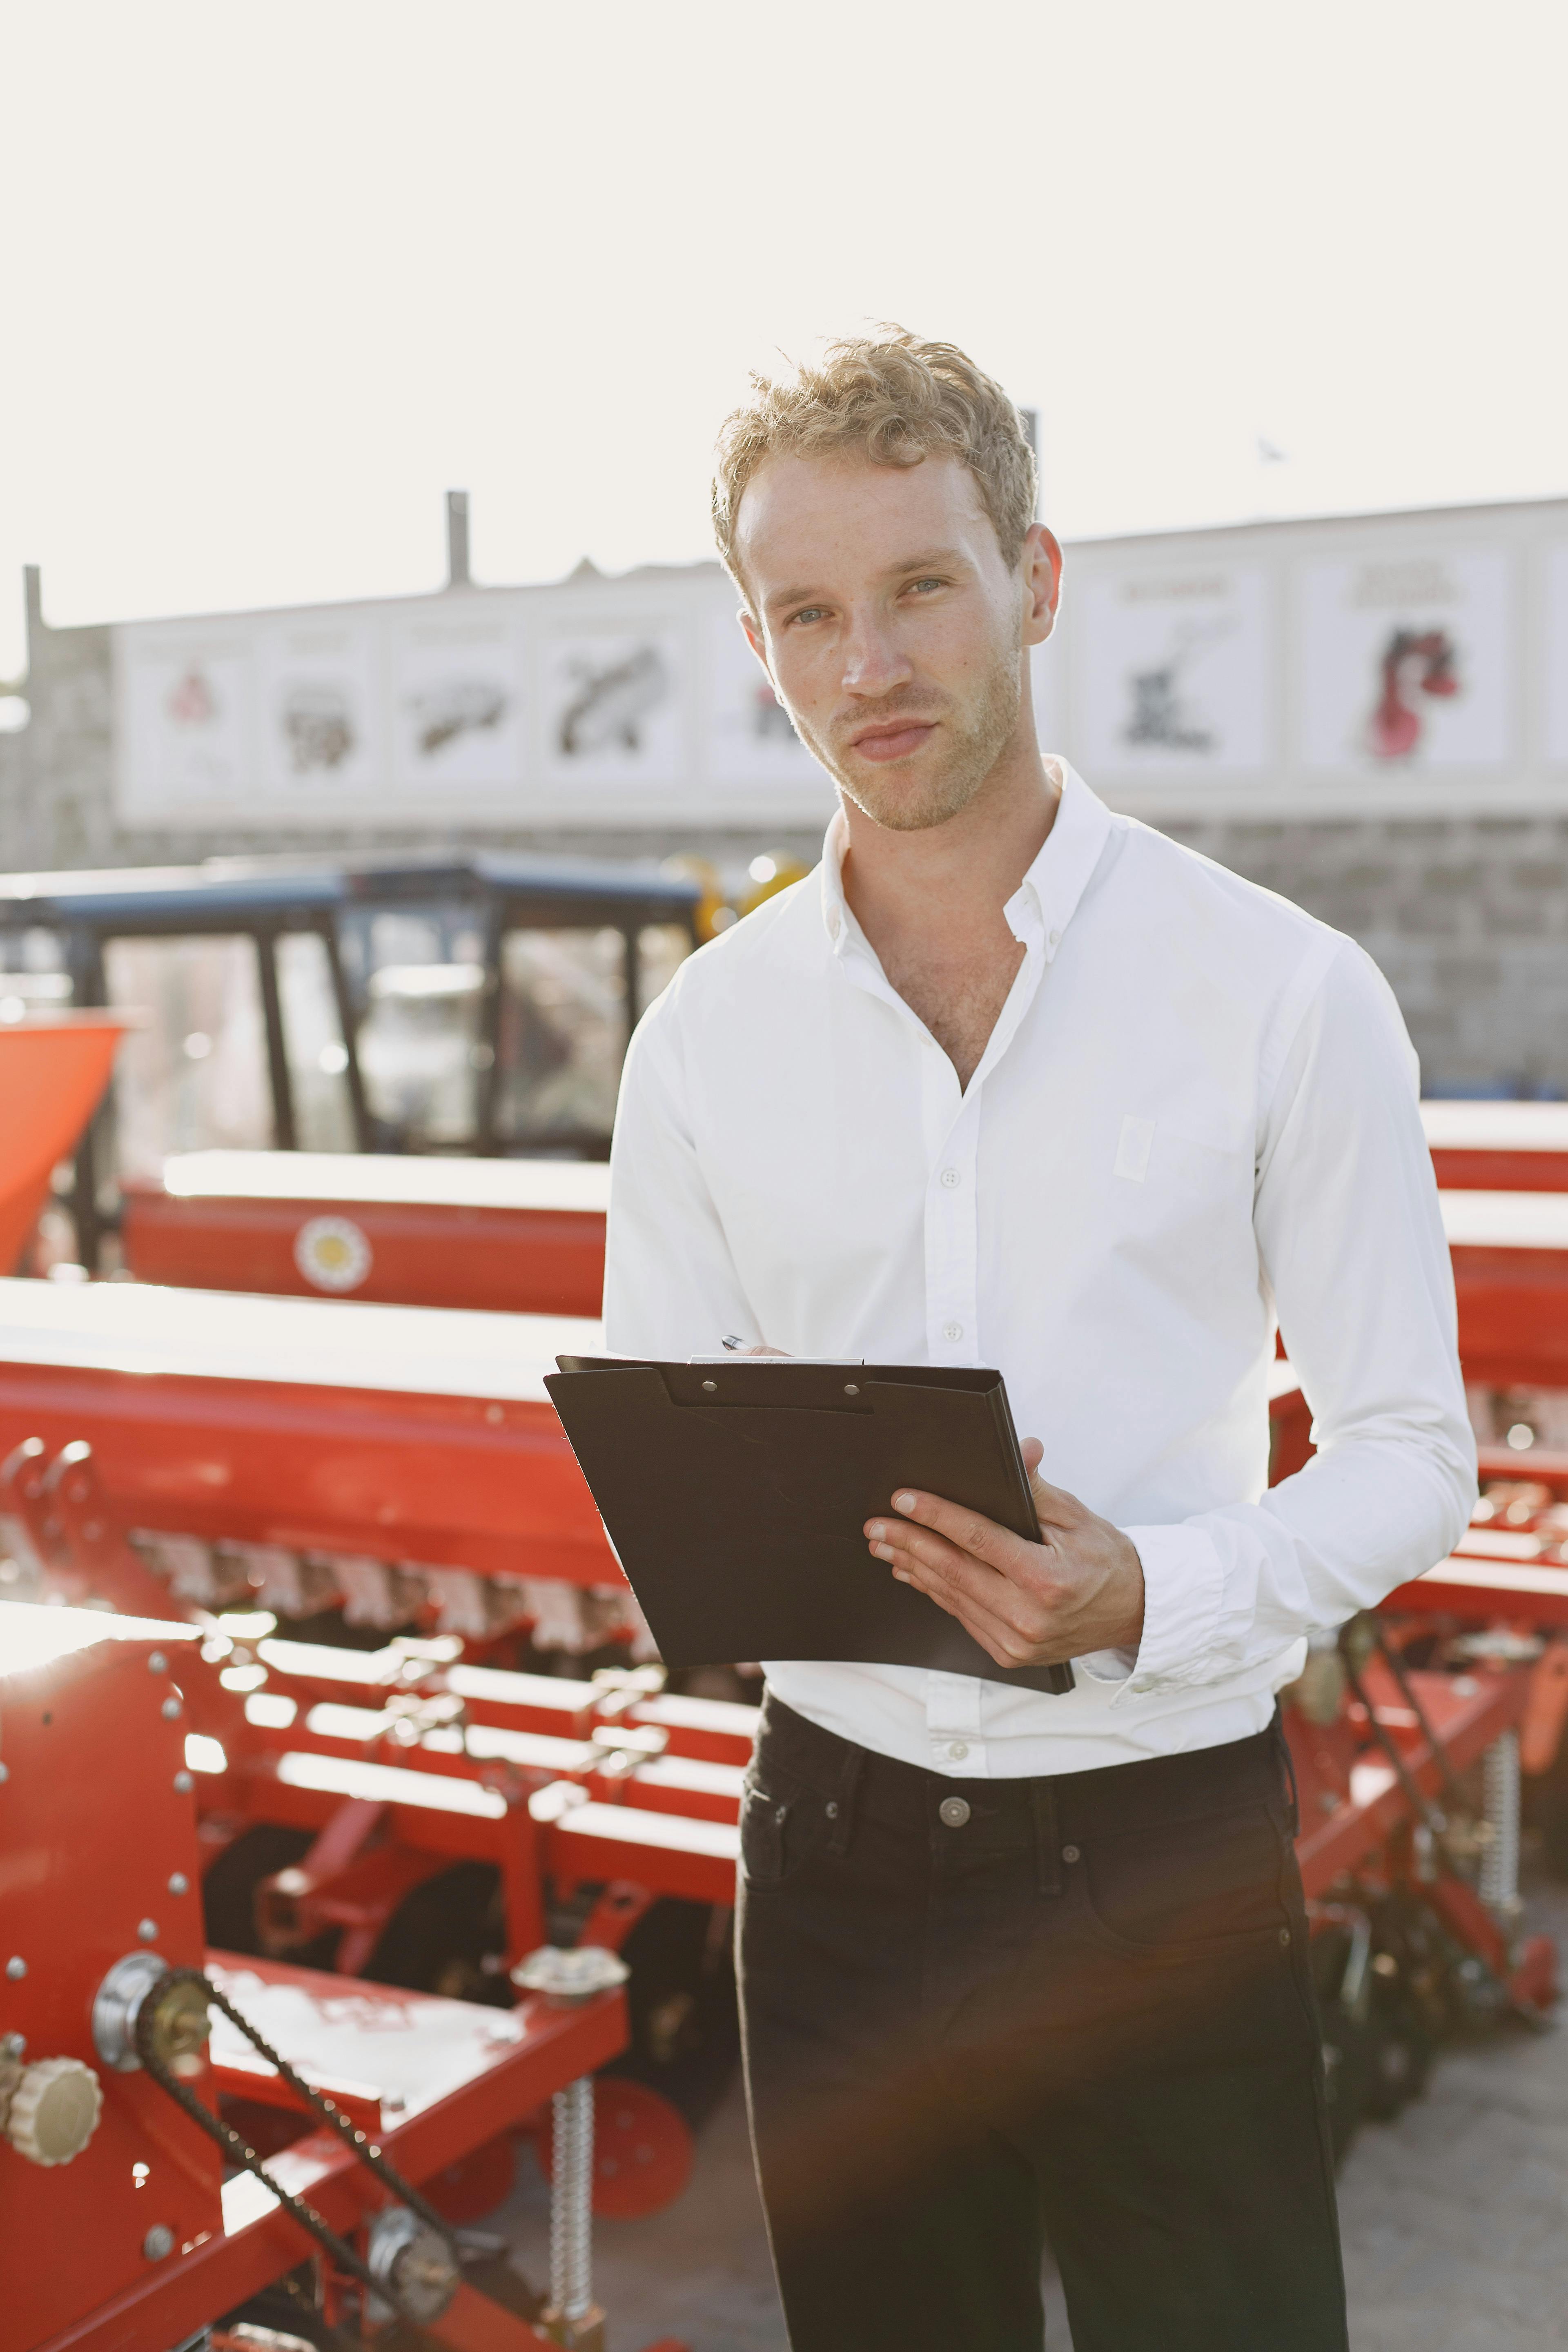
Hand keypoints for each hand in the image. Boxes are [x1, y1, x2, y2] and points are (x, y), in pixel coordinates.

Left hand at [864, 1439, 1145, 1669]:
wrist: (1131, 1611)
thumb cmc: (1105, 1559)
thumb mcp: (1077, 1516)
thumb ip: (1037, 1488)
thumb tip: (1020, 1448)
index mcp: (1047, 1580)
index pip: (978, 1539)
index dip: (937, 1516)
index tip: (904, 1499)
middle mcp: (1029, 1617)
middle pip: (954, 1570)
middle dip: (909, 1543)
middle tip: (877, 1524)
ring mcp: (1016, 1641)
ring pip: (952, 1596)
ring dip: (913, 1567)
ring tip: (884, 1544)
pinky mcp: (1008, 1653)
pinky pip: (962, 1616)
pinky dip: (935, 1591)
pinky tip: (913, 1572)